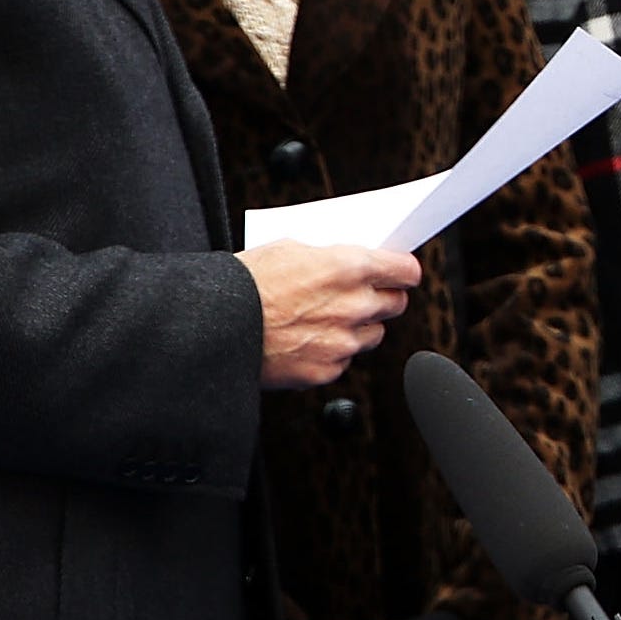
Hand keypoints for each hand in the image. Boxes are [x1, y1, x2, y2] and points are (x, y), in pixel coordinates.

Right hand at [237, 241, 420, 389]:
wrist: (214, 326)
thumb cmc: (245, 283)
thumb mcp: (290, 248)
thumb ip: (332, 257)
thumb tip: (353, 262)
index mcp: (349, 268)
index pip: (406, 270)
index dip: (404, 270)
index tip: (401, 272)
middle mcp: (353, 306)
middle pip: (396, 303)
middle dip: (384, 297)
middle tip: (366, 293)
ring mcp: (342, 341)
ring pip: (373, 334)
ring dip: (359, 326)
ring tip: (329, 318)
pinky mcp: (326, 370)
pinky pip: (344, 360)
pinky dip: (333, 351)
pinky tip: (308, 340)